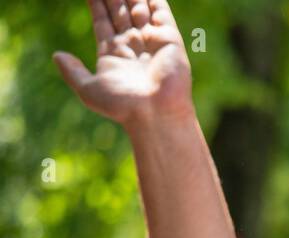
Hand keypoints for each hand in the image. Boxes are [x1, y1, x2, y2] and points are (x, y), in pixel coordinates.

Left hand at [52, 0, 192, 127]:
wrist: (155, 113)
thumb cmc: (123, 106)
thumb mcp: (88, 89)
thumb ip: (72, 71)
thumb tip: (57, 56)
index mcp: (114, 53)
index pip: (103, 19)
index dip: (95, 2)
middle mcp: (133, 44)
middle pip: (119, 10)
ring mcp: (151, 40)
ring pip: (138, 7)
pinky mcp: (169, 38)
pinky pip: (160, 11)